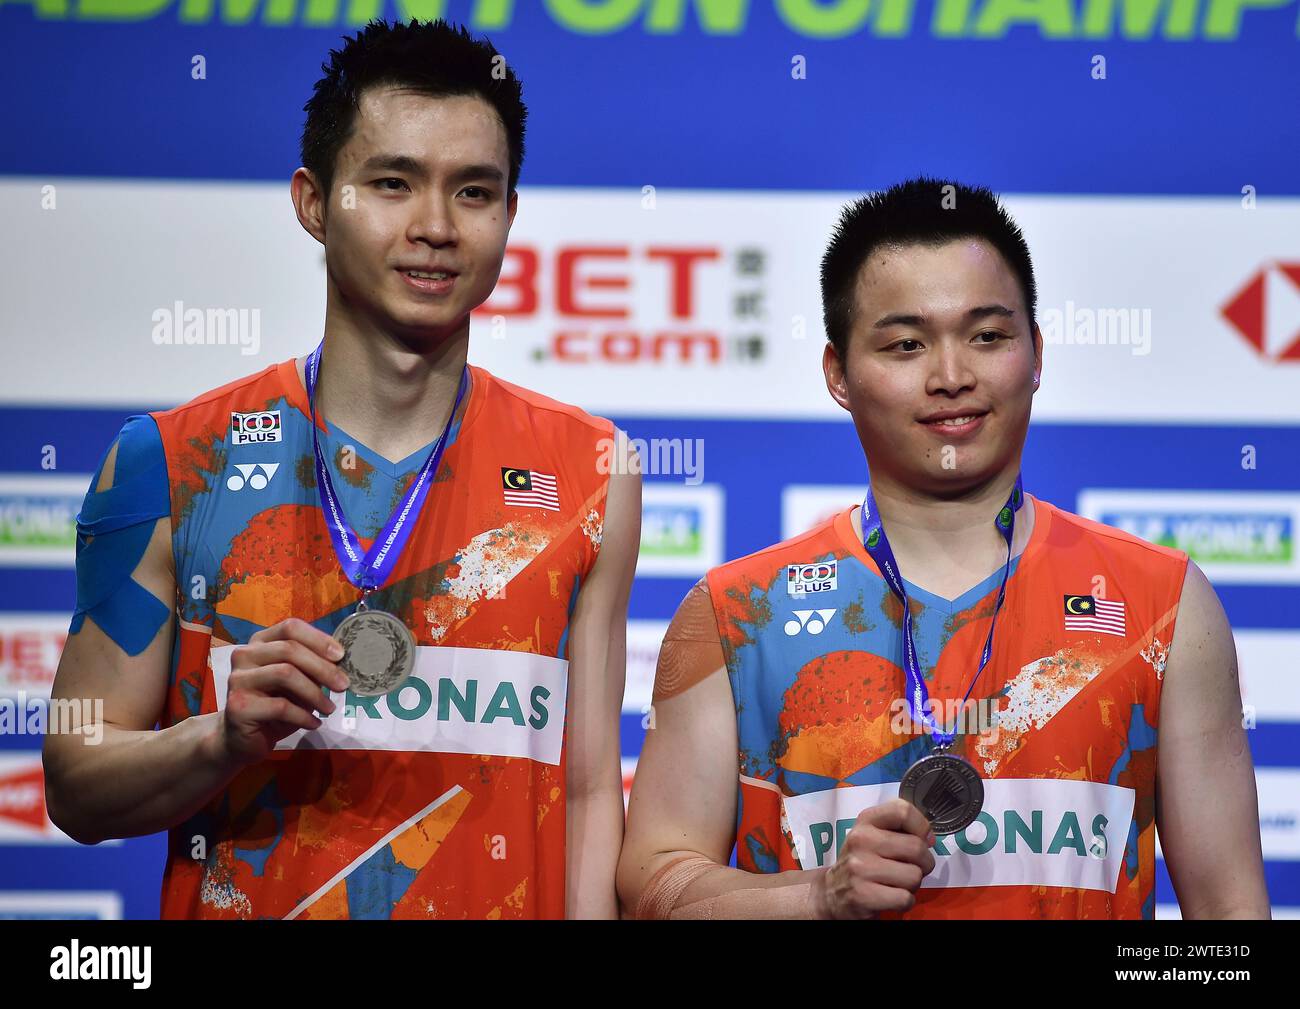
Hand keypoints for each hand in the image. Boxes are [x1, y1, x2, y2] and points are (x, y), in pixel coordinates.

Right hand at [216, 618, 348, 766]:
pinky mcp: (238, 706)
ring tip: (329, 709)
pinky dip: (304, 716)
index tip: (341, 656)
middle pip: (289, 649)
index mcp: (260, 642)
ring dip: (315, 693)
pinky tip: (314, 723)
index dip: (318, 639)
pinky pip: (281, 706)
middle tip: (343, 686)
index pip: (290, 627)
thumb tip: (341, 662)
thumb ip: (311, 668)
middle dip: (323, 668)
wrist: (242, 740)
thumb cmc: (274, 705)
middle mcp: (245, 655)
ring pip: (285, 674)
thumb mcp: (297, 682)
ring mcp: (238, 679)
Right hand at [810, 798, 936, 918]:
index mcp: (866, 821)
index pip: (903, 811)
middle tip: (911, 868)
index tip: (923, 840)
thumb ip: (899, 828)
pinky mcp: (862, 895)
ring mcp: (860, 868)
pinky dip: (904, 902)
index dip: (921, 827)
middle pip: (916, 848)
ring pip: (914, 876)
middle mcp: (860, 840)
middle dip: (923, 863)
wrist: (831, 893)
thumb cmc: (861, 861)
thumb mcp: (872, 835)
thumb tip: (929, 838)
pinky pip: (905, 899)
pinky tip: (890, 897)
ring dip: (912, 885)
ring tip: (896, 883)